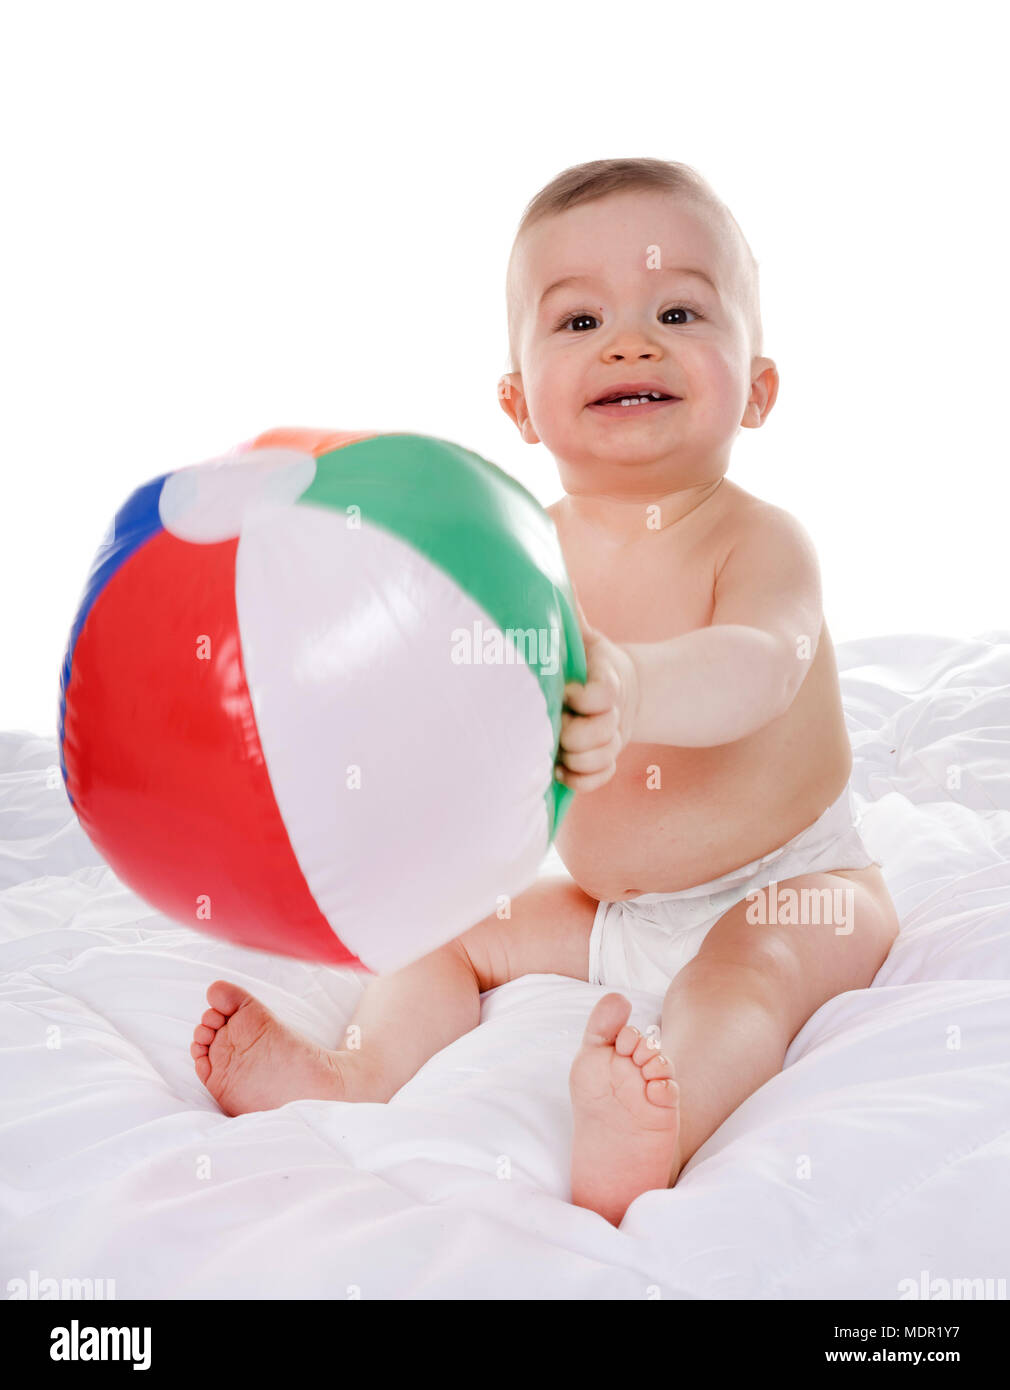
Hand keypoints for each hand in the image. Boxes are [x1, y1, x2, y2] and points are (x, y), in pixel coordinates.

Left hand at [555, 598, 638, 792]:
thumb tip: (553, 574)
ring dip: (574, 759)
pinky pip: (599, 778)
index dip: (582, 697)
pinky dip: (580, 780)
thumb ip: (571, 614)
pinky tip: (559, 770)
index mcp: (607, 679)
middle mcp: (612, 712)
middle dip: (572, 732)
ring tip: (553, 748)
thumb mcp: (585, 636)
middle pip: (600, 732)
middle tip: (555, 721)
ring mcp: (612, 737)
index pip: (603, 694)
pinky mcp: (607, 757)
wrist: (626, 688)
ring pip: (599, 758)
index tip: (566, 689)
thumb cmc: (592, 660)